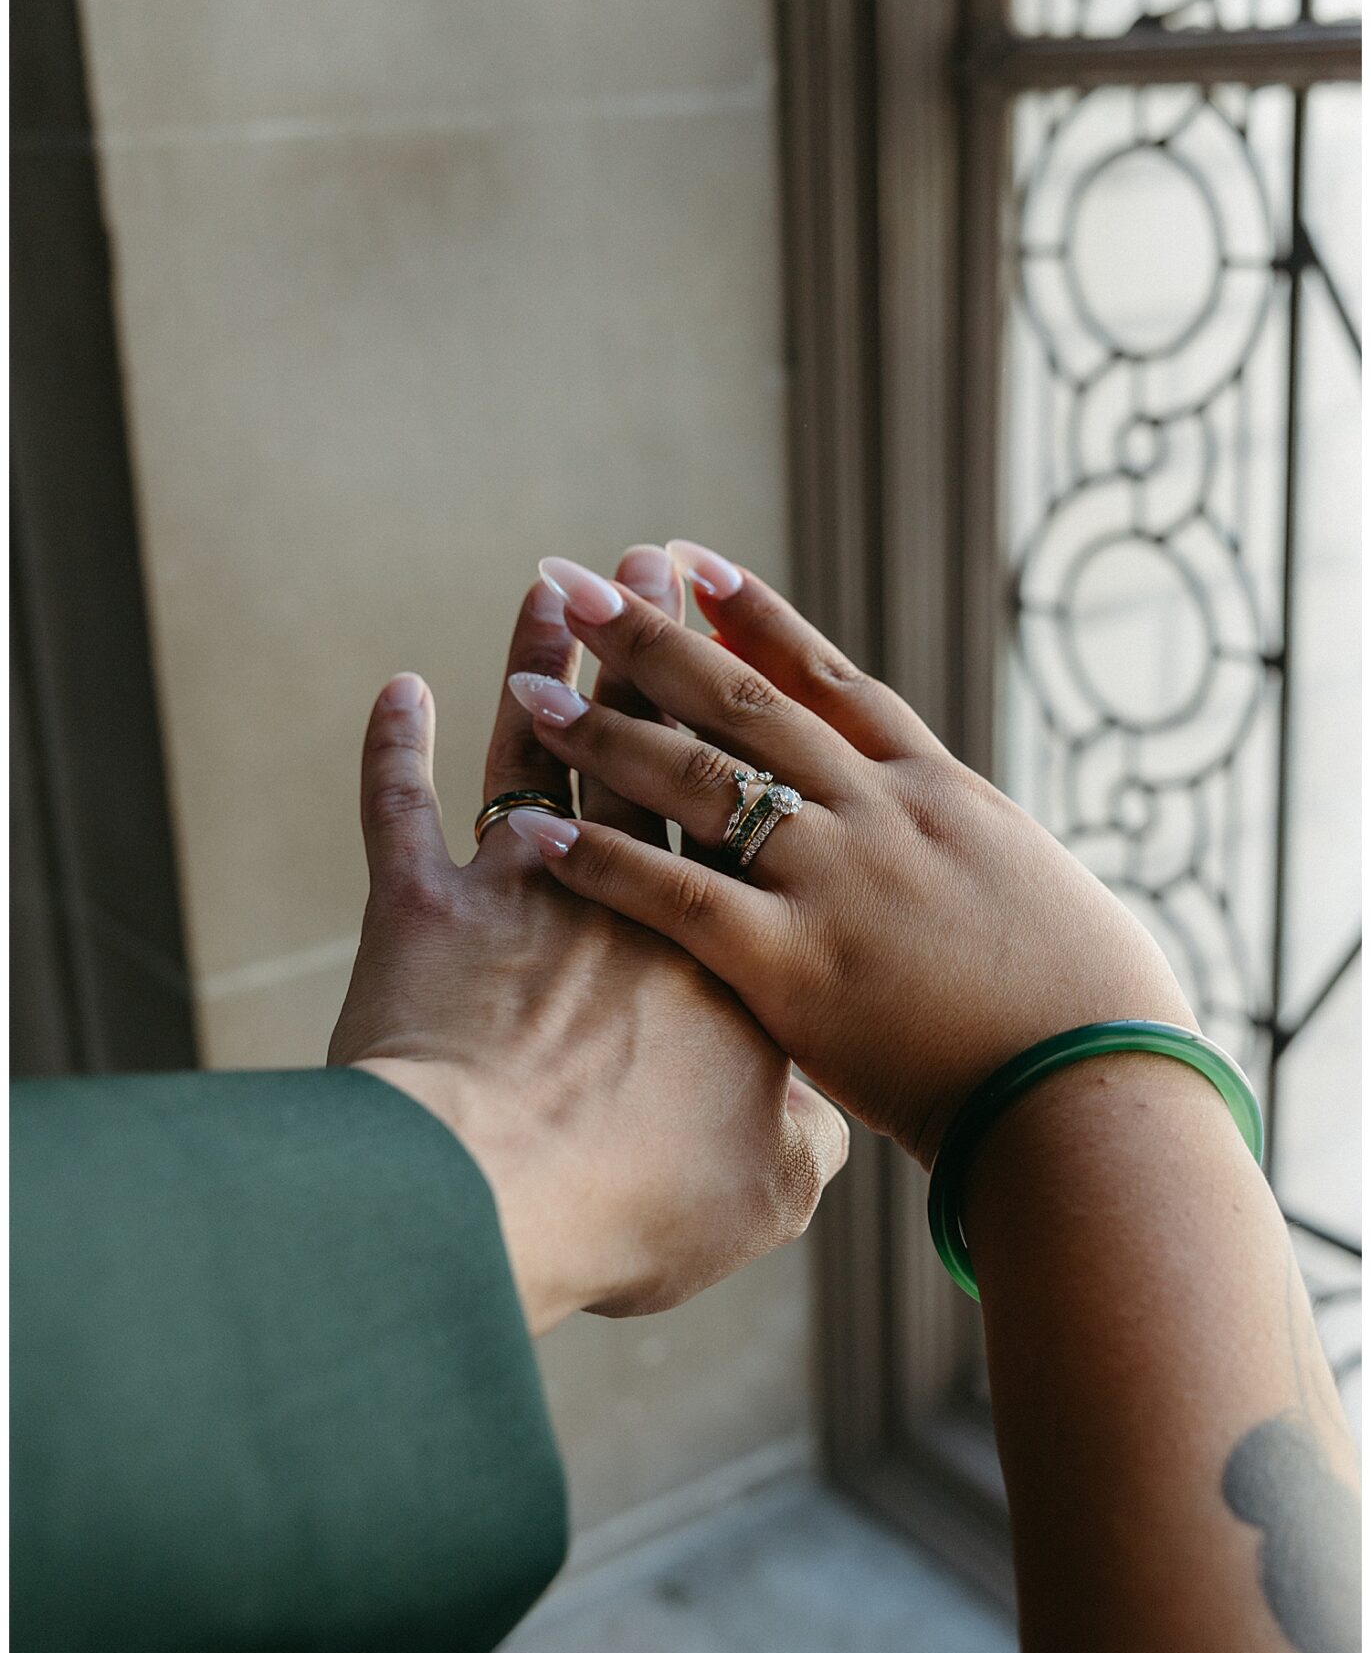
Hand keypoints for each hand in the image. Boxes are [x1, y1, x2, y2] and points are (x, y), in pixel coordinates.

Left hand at [327, 546, 848, 1333]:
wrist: (498, 1196)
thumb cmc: (644, 1201)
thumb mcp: (769, 1184)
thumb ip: (804, 1131)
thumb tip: (825, 1115)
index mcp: (727, 942)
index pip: (738, 809)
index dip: (737, 723)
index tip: (739, 651)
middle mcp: (629, 889)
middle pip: (644, 744)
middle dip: (647, 649)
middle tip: (648, 561)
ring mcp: (523, 889)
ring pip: (539, 749)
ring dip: (542, 662)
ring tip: (552, 585)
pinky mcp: (421, 910)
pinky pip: (398, 812)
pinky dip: (393, 750)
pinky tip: (397, 689)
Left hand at [503, 546, 1196, 1165]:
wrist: (1104, 1092)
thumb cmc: (1090, 1019)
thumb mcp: (1036, 909)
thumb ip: (967, 878)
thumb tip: (955, 885)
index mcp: (939, 792)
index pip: (829, 680)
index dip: (753, 616)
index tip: (690, 561)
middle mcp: (880, 814)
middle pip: (743, 703)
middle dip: (651, 635)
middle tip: (575, 581)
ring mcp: (836, 881)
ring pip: (699, 779)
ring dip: (606, 728)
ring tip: (530, 685)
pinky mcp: (795, 965)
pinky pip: (676, 896)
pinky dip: (603, 861)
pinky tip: (536, 832)